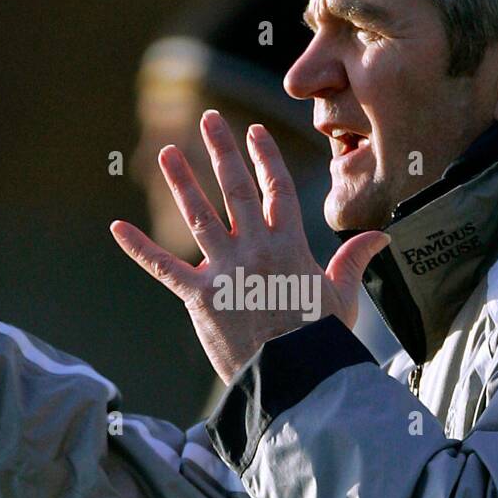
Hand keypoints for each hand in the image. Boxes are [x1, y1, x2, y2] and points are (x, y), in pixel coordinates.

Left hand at [110, 111, 388, 383]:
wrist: (296, 376)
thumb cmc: (321, 340)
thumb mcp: (343, 296)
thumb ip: (354, 260)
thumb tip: (380, 237)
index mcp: (290, 245)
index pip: (275, 189)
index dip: (264, 158)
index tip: (254, 132)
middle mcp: (255, 249)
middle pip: (235, 189)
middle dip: (221, 151)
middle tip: (210, 120)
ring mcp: (226, 271)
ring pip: (199, 216)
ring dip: (181, 182)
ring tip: (167, 153)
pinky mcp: (200, 296)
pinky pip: (164, 267)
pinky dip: (138, 248)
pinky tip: (117, 227)